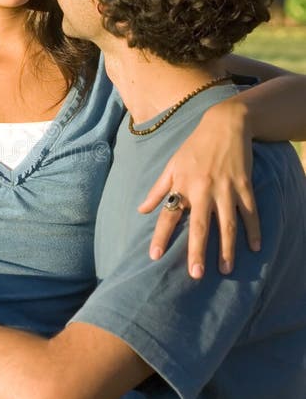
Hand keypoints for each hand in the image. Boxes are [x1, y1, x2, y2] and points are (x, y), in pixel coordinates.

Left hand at [138, 95, 259, 277]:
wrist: (226, 124)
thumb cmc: (195, 147)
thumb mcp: (172, 165)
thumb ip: (157, 189)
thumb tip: (142, 210)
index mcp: (182, 185)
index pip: (168, 214)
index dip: (160, 235)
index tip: (154, 256)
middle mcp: (202, 189)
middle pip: (199, 225)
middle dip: (197, 250)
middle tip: (196, 274)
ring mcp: (225, 188)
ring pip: (227, 223)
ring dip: (227, 247)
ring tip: (226, 269)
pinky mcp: (245, 185)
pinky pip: (250, 211)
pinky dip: (254, 229)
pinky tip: (255, 247)